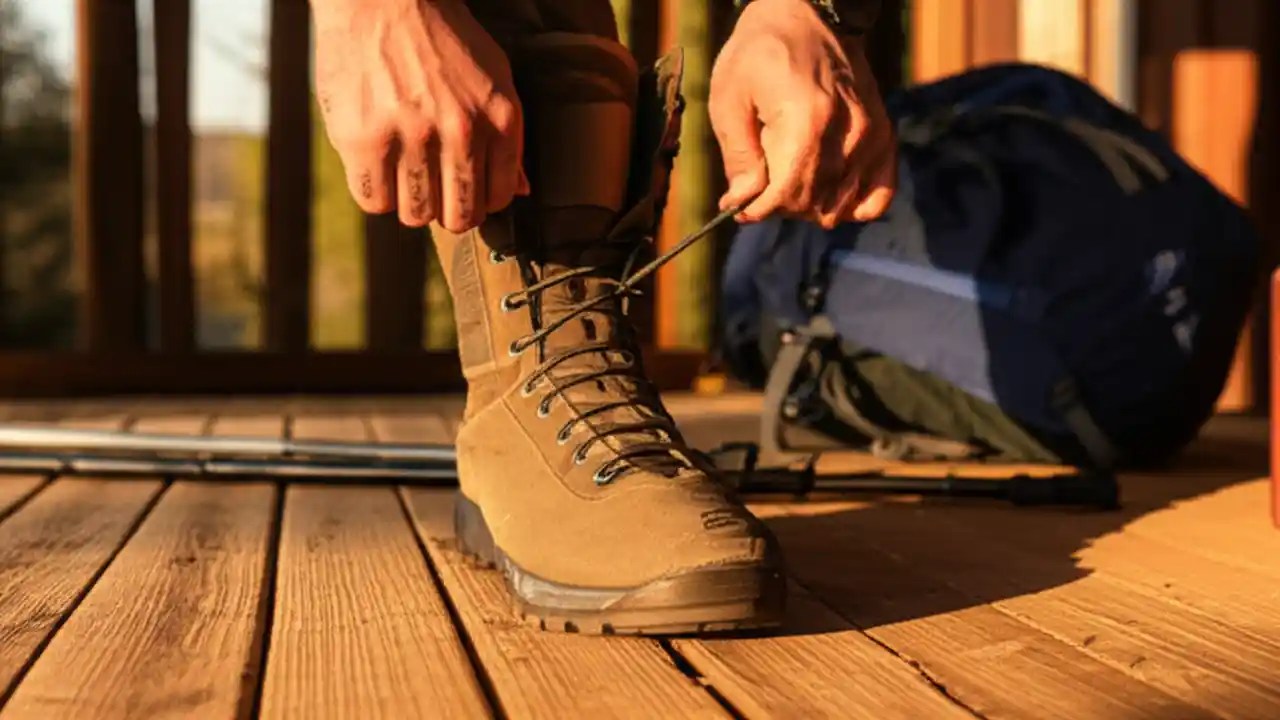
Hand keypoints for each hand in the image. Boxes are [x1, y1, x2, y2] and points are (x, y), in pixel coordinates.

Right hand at [312, 0, 528, 230]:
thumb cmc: (441, 36)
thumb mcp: (494, 75)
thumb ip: (507, 137)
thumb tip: (520, 191)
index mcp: (500, 119)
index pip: (497, 199)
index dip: (477, 200)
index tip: (461, 188)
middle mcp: (461, 132)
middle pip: (458, 216)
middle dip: (445, 211)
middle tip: (431, 190)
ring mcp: (412, 137)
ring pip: (415, 214)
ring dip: (408, 201)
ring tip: (403, 172)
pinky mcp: (364, 139)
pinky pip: (373, 201)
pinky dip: (375, 192)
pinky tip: (377, 167)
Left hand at [710, 0, 895, 227]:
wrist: (811, 12)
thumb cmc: (761, 52)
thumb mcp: (729, 98)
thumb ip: (739, 155)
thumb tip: (743, 203)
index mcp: (807, 122)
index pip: (788, 195)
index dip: (758, 210)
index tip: (739, 207)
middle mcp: (847, 133)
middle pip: (813, 205)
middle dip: (780, 207)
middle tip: (760, 186)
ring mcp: (871, 135)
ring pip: (840, 206)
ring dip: (809, 206)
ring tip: (788, 179)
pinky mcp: (884, 134)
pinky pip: (879, 195)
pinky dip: (853, 205)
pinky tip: (828, 194)